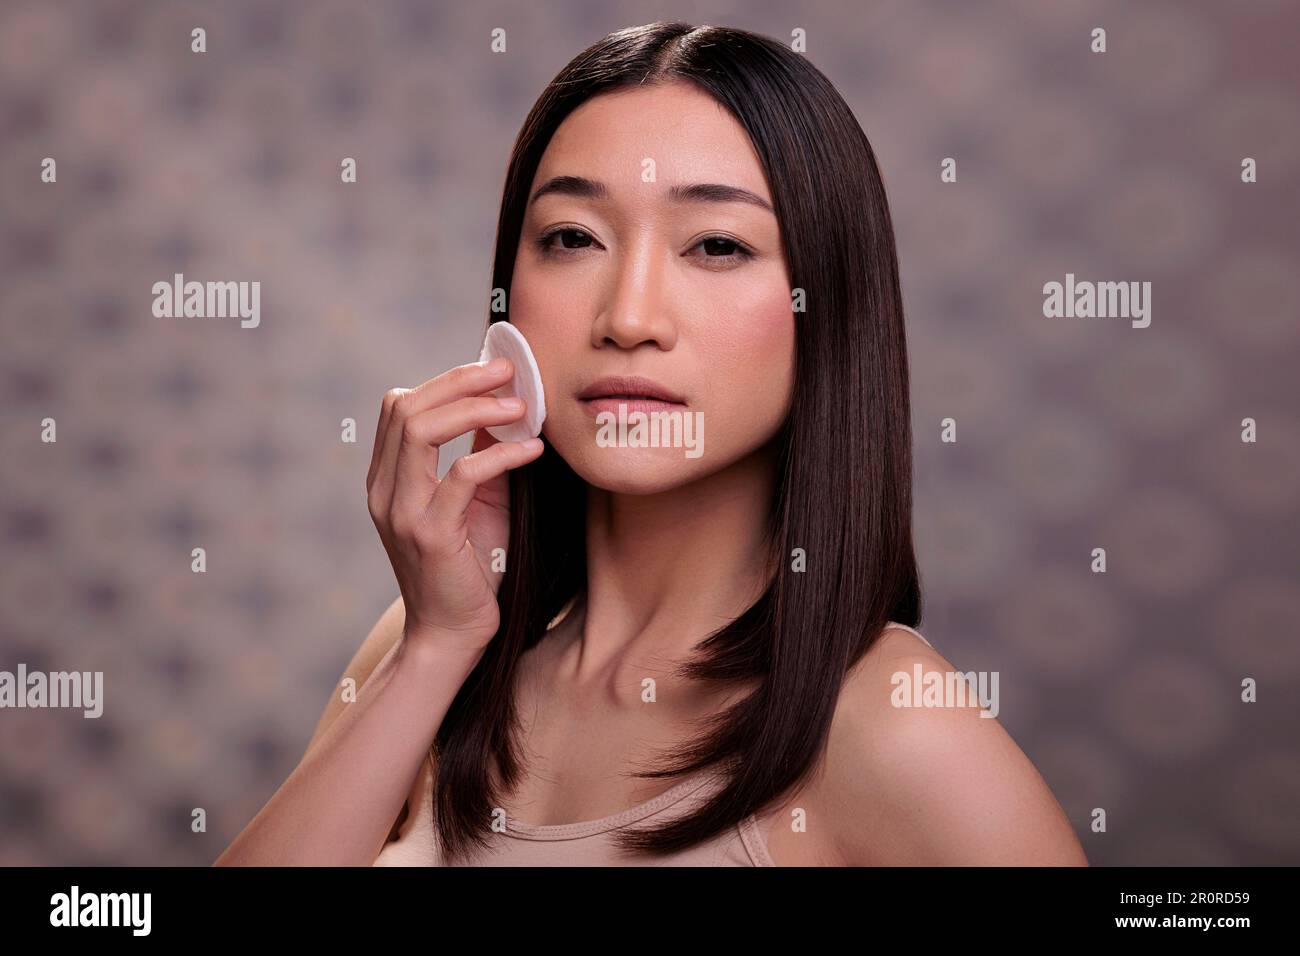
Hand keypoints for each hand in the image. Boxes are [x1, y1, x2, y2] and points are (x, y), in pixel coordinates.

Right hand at [365, 358, 542, 651]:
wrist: (452, 634)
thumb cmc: (470, 568)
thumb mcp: (475, 501)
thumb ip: (478, 455)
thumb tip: (503, 407)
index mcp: (388, 478)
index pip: (400, 406)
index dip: (444, 380)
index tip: (491, 372)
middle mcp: (384, 490)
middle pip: (406, 407)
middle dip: (459, 380)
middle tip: (508, 370)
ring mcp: (401, 512)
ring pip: (421, 430)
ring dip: (474, 408)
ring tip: (520, 405)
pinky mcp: (430, 535)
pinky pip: (462, 476)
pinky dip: (500, 454)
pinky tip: (532, 450)